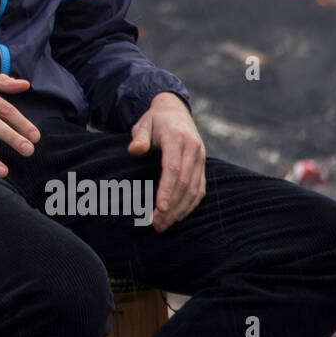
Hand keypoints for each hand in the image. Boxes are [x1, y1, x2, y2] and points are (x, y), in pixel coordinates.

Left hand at [127, 92, 205, 231]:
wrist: (175, 111)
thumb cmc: (154, 121)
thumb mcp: (143, 124)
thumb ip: (139, 137)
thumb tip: (134, 149)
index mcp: (177, 139)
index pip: (173, 168)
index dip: (166, 190)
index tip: (159, 208)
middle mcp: (193, 149)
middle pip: (184, 183)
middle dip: (171, 206)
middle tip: (155, 224)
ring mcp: (200, 158)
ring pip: (194, 189)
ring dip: (180, 210)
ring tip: (163, 225)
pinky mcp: (202, 166)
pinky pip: (200, 189)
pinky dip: (190, 205)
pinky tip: (177, 217)